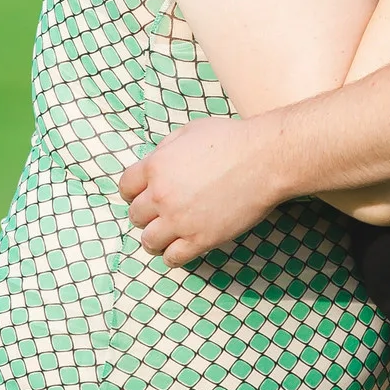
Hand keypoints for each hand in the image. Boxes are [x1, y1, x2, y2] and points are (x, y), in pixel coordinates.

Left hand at [118, 116, 280, 266]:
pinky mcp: (200, 239)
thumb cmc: (231, 140)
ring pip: (149, 241)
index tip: (144, 195)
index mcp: (156, 166)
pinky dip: (173, 255)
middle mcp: (162, 195)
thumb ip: (165, 148)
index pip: (125, 187)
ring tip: (169, 234)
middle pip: (135, 216)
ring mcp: (180, 220)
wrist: (265, 159)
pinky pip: (172, 258)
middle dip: (146, 214)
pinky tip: (183, 246)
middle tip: (163, 212)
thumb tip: (155, 163)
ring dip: (156, 238)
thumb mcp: (190, 131)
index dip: (133, 192)